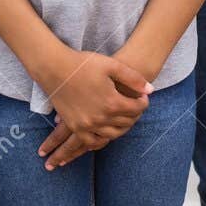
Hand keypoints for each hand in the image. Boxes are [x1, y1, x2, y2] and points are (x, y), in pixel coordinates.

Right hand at [37, 51, 150, 168]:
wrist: (54, 68)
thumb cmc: (83, 64)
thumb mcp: (111, 65)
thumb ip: (133, 78)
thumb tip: (150, 90)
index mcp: (112, 102)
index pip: (136, 109)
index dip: (143, 102)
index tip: (143, 97)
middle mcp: (100, 118)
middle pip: (126, 123)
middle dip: (135, 115)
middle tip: (136, 108)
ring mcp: (86, 125)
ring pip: (112, 134)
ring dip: (122, 128)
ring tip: (124, 120)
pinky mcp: (75, 126)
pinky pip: (92, 141)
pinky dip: (102, 140)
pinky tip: (105, 135)